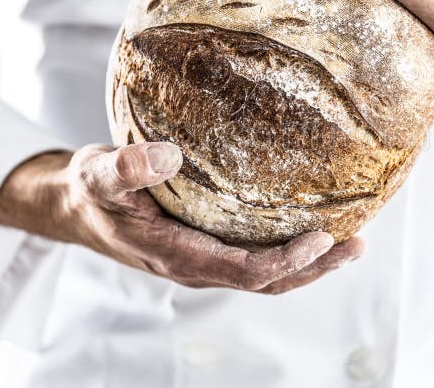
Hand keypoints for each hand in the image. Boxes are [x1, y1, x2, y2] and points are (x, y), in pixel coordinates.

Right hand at [0, 143, 364, 293]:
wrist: (77, 207)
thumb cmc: (91, 192)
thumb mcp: (99, 174)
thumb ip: (126, 168)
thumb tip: (165, 154)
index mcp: (177, 255)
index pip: (243, 271)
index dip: (285, 260)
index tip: (321, 238)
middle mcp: (197, 266)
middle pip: (268, 281)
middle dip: (314, 268)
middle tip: (356, 246)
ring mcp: (205, 261)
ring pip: (266, 275)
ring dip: (309, 264)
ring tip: (350, 243)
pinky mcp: (208, 248)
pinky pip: (256, 258)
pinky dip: (289, 251)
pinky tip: (312, 227)